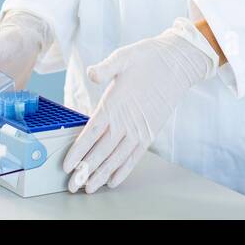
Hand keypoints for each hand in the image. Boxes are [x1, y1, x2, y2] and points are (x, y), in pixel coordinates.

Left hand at [62, 20, 217, 193]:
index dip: (78, 151)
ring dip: (102, 174)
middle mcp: (126, 121)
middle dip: (85, 170)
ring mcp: (139, 129)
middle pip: (101, 151)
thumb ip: (106, 68)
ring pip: (117, 158)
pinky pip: (135, 156)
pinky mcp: (150, 132)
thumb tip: (92, 72)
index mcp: (115, 104)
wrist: (178, 63)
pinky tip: (114, 180)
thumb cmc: (148, 58)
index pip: (91, 133)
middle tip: (72, 185)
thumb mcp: (123, 56)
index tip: (67, 165)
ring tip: (90, 188)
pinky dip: (124, 170)